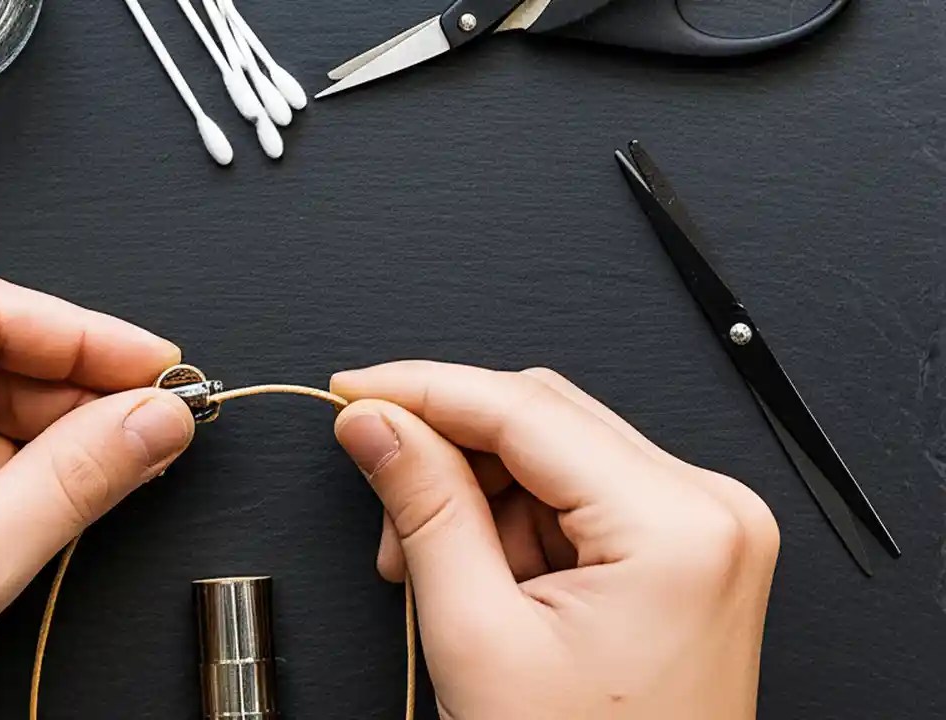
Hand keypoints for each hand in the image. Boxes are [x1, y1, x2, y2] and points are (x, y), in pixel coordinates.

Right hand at [332, 361, 780, 719]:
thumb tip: (378, 423)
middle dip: (449, 454)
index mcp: (677, 525)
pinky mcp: (686, 549)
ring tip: (434, 571)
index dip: (423, 389)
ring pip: (553, 455)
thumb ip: (425, 507)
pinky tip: (483, 578)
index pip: (524, 408)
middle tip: (384, 495)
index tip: (355, 389)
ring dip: (476, 497)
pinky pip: (579, 496)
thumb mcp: (479, 637)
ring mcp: (705, 528)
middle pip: (542, 419)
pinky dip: (514, 526)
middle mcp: (708, 509)